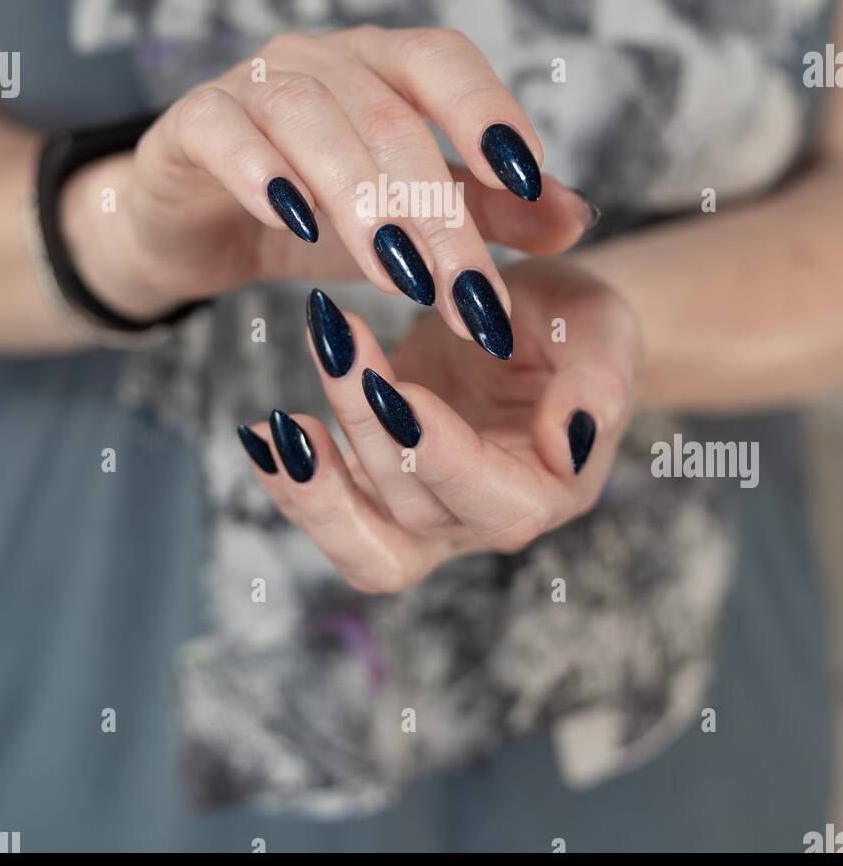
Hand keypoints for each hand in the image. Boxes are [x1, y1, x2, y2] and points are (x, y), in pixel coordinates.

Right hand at [61, 26, 590, 332]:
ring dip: (362, 199)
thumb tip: (576, 216)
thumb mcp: (410, 217)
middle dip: (437, 209)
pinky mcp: (190, 122)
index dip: (485, 108)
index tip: (524, 173)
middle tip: (471, 293)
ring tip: (399, 275)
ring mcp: (250, 83)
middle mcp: (320, 58)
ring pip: (313, 119)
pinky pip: (226, 131)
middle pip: (389, 114)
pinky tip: (294, 221)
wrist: (199, 229)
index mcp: (382, 64)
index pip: (442, 60)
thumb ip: (489, 211)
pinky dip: (263, 172)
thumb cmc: (317, 212)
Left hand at [238, 257, 640, 591]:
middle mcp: (487, 520)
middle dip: (370, 429)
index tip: (400, 392)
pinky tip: (262, 436)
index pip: (495, 499)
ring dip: (317, 486)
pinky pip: (335, 516)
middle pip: (417, 510)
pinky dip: (294, 485)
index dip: (443, 454)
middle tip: (338, 344)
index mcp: (552, 489)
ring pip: (365, 541)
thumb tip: (565, 444)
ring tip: (281, 426)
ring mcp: (431, 515)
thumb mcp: (602, 331)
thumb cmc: (578, 324)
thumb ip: (597, 385)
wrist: (539, 326)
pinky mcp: (385, 491)